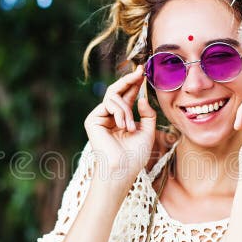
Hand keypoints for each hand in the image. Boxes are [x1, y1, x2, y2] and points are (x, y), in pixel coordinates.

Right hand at [84, 65, 156, 182]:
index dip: (135, 83)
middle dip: (129, 80)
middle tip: (140, 72)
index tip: (143, 71)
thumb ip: (148, 114)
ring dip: (126, 110)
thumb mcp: (148, 131)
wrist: (122, 170)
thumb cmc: (135, 156)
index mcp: (121, 119)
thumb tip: (142, 98)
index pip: (127, 96)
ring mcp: (100, 117)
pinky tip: (123, 127)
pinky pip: (109, 104)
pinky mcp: (93, 120)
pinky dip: (119, 113)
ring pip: (114, 97)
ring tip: (131, 128)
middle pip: (117, 90)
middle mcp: (109, 116)